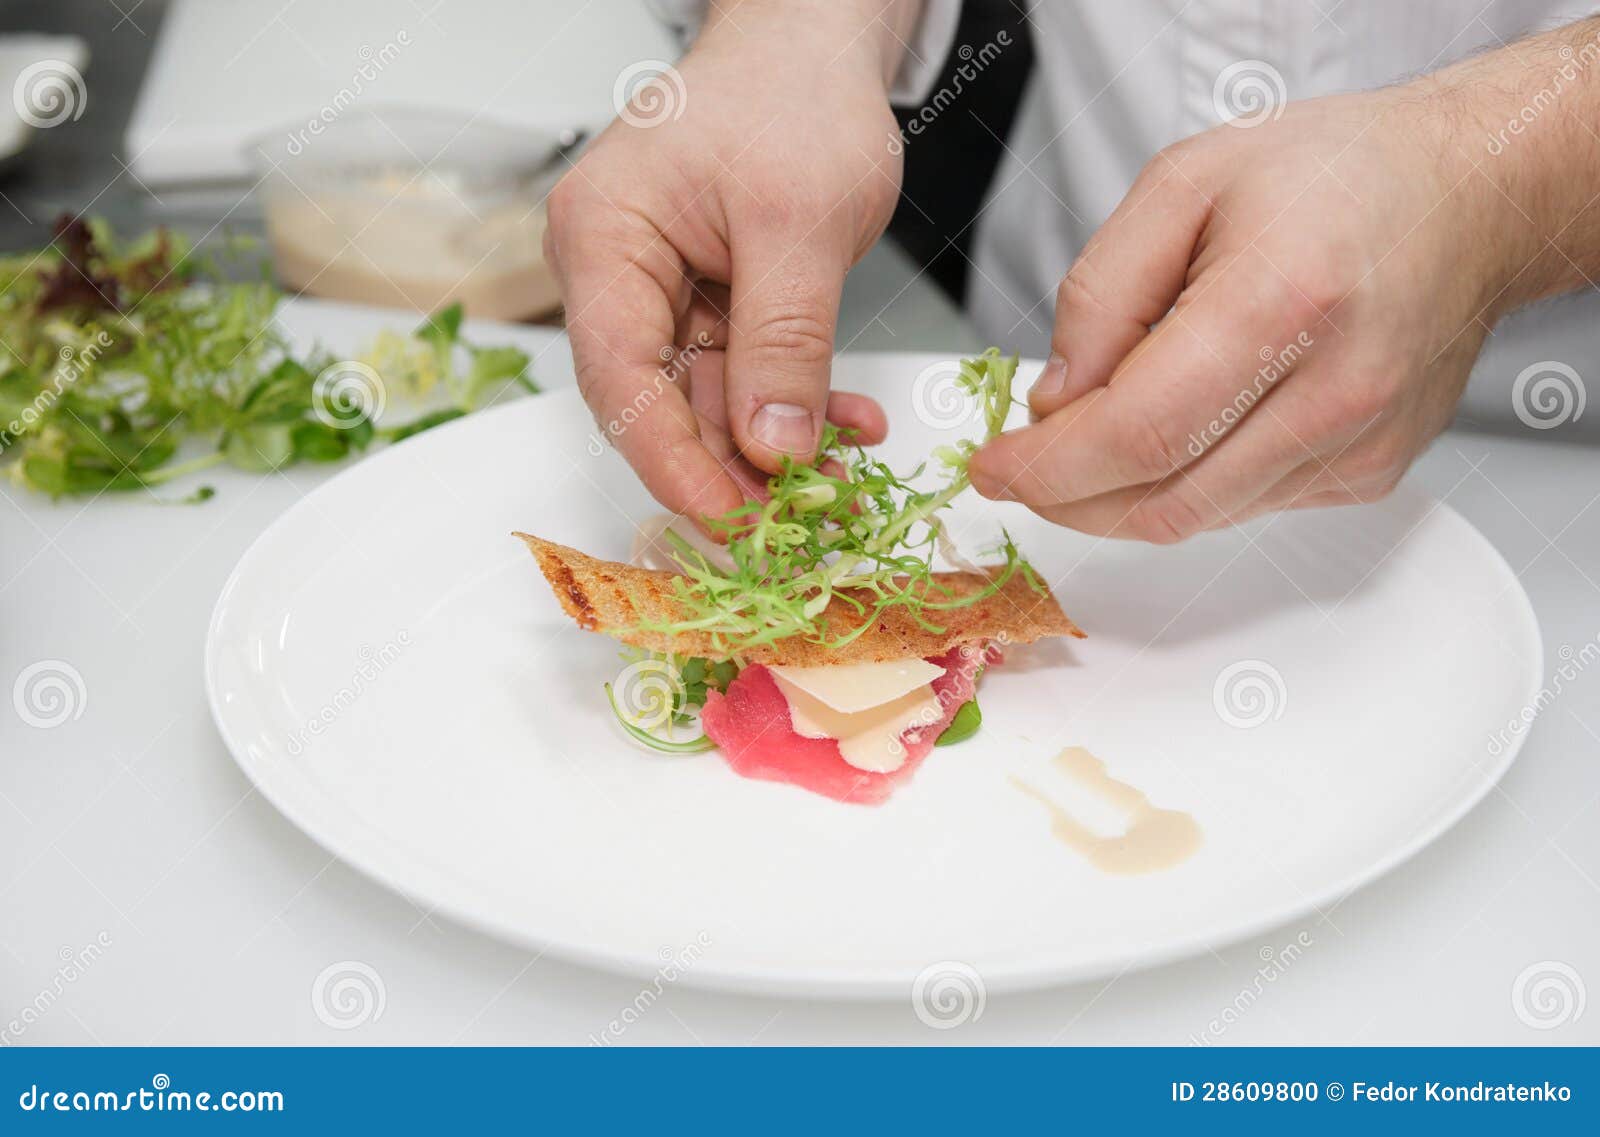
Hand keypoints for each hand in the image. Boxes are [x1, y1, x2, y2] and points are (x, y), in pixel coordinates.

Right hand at [545, 1, 911, 519]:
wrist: (815, 43)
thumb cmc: (791, 94)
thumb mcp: (799, 221)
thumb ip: (784, 339)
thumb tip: (773, 448)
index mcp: (605, 240)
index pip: (619, 378)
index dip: (671, 462)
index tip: (730, 520)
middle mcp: (619, 272)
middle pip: (659, 402)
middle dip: (730, 470)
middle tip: (796, 526)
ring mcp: (664, 289)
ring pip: (709, 400)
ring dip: (774, 449)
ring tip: (840, 485)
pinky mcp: (711, 300)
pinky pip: (746, 374)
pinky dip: (796, 406)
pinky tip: (848, 428)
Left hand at [966, 66, 1562, 541]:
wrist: (1466, 198)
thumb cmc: (1333, 176)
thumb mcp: (1182, 183)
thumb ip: (1100, 294)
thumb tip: (1055, 402)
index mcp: (1283, 304)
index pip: (1138, 435)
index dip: (1047, 469)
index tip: (994, 467)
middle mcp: (1334, 391)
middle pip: (1158, 500)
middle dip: (1067, 495)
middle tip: (1024, 460)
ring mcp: (1358, 445)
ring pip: (1193, 517)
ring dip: (1119, 493)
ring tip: (1103, 424)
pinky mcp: (1369, 474)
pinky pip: (1240, 507)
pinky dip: (1183, 481)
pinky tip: (1185, 422)